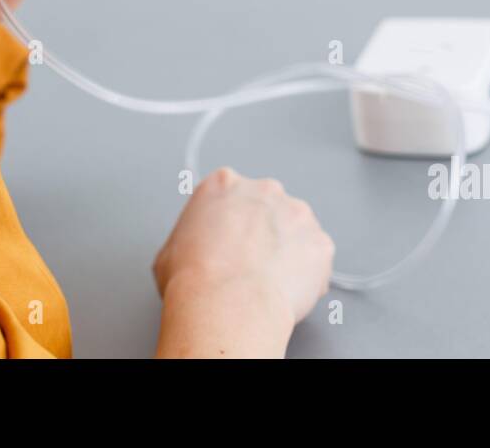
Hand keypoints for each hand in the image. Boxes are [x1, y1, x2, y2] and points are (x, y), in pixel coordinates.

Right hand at [153, 167, 334, 357]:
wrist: (227, 304)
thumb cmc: (195, 280)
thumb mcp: (169, 252)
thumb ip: (189, 241)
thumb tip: (190, 255)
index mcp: (223, 184)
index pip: (229, 195)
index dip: (228, 224)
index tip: (227, 243)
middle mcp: (264, 190)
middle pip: (266, 208)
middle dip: (261, 233)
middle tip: (247, 265)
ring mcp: (298, 214)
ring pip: (296, 231)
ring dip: (287, 252)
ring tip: (267, 284)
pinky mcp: (321, 243)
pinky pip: (316, 259)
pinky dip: (307, 275)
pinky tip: (286, 293)